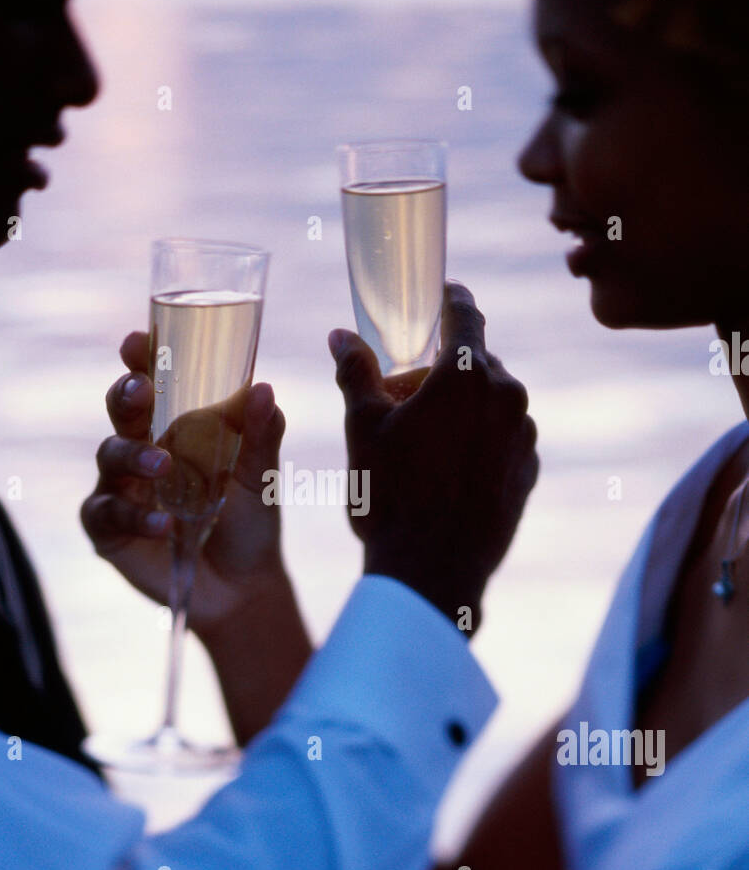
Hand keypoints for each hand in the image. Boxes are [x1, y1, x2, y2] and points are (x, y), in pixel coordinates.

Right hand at [81, 332, 287, 640]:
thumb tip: (263, 387)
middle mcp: (141, 450)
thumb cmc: (249, 521)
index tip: (138, 339)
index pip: (151, 383)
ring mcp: (121, 489)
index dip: (140, 359)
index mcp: (174, 426)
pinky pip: (108, 514)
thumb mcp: (259, 477)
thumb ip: (261, 435)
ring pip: (109, 456)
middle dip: (125, 396)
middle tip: (140, 390)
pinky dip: (135, 515)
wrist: (243, 586)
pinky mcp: (110, 532)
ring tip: (163, 464)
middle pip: (121, 412)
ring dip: (133, 454)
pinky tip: (161, 523)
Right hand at [329, 282, 537, 629]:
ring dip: (460, 409)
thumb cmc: (390, 497)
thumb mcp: (362, 428)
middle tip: (399, 399)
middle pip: (473, 363)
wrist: (431, 574)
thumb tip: (341, 336)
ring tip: (420, 445)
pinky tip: (444, 472)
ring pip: (489, 403)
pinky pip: (501, 439)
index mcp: (467, 374)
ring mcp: (523, 436)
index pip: (464, 313)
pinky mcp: (528, 471)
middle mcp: (507, 396)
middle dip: (439, 371)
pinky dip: (477, 442)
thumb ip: (355, 373)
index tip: (439, 295)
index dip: (449, 299)